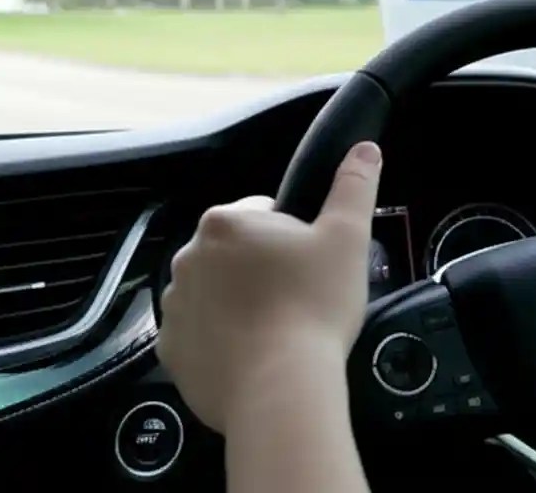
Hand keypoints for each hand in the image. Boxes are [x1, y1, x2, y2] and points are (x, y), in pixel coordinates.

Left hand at [157, 141, 382, 433]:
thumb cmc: (315, 306)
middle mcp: (188, 256)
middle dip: (262, 269)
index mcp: (228, 221)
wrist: (280, 386)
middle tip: (300, 297)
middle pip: (235, 253)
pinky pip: (199, 334)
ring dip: (239, 303)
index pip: (263, 213)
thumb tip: (364, 150)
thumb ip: (353, 187)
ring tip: (278, 328)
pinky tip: (254, 352)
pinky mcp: (170, 350)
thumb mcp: (348, 238)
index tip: (310, 265)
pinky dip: (222, 340)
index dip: (293, 237)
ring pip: (215, 292)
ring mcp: (175, 305)